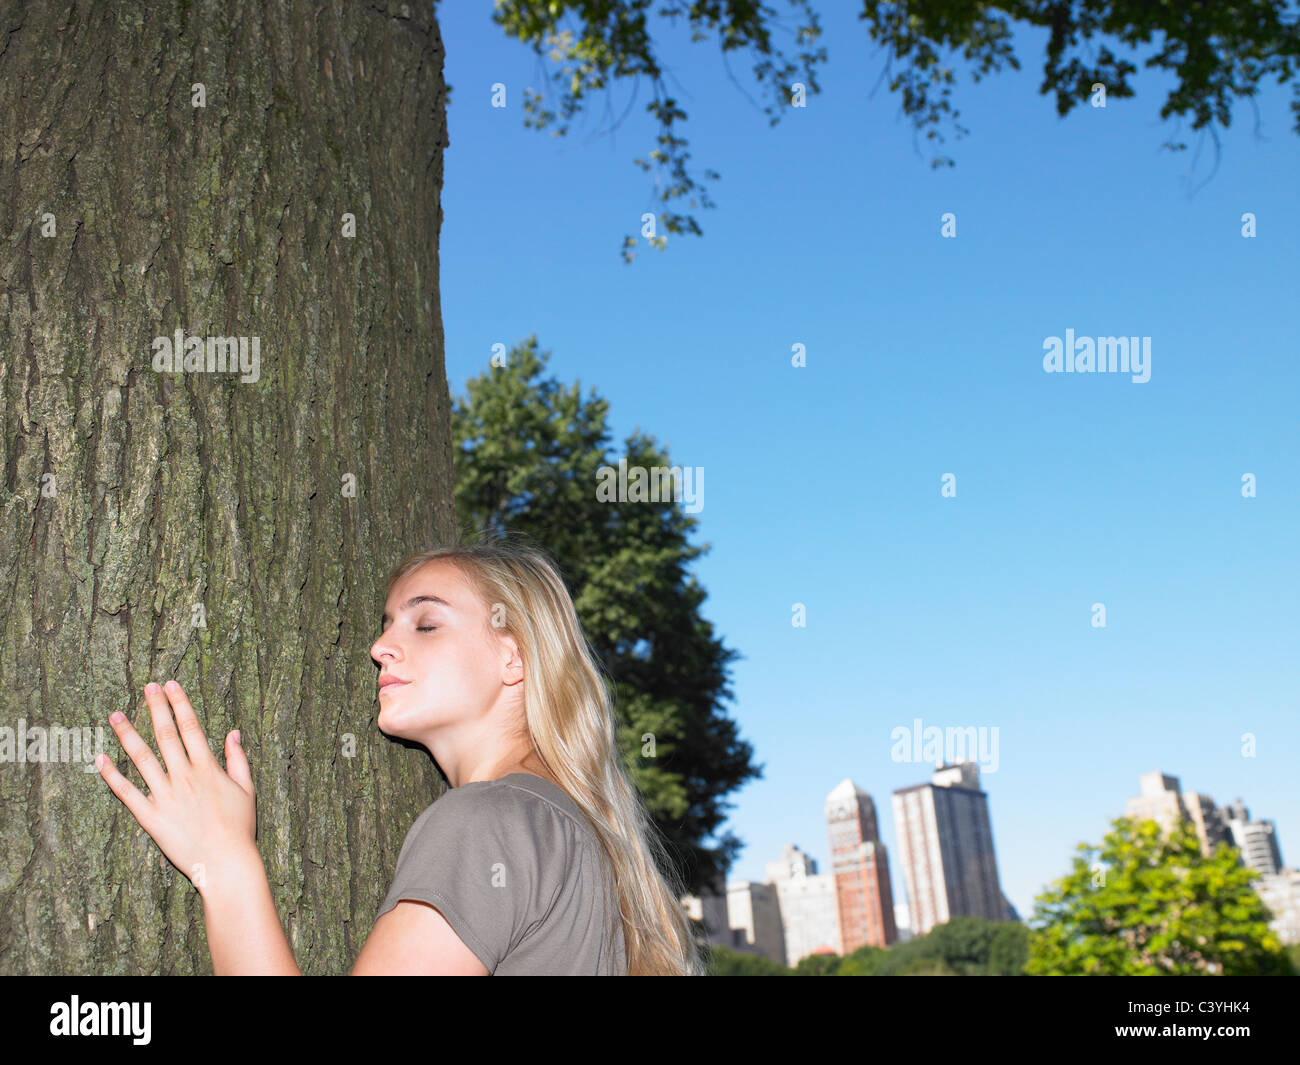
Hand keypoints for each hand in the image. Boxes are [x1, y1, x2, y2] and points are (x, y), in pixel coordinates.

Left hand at [97, 680, 256, 892]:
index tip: (170, 685)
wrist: (226, 863)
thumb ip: (238, 759)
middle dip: (156, 708)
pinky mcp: (150, 818)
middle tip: (146, 687)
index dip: (180, 703)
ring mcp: (165, 796)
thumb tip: (233, 733)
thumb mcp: (247, 789)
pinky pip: (126, 793)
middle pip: (165, 735)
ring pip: (142, 758)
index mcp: (208, 768)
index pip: (191, 727)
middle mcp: (185, 777)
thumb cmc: (239, 828)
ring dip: (127, 734)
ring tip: (115, 715)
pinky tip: (100, 758)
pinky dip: (112, 775)